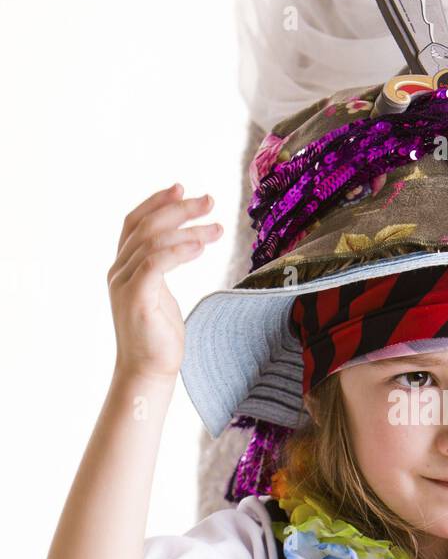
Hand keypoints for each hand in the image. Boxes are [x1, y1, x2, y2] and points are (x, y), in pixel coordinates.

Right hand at [107, 183, 223, 380]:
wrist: (148, 370)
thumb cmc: (159, 336)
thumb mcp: (162, 293)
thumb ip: (163, 267)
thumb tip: (185, 245)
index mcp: (124, 267)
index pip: (135, 223)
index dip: (157, 202)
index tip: (181, 188)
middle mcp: (119, 271)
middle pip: (146, 226)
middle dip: (179, 209)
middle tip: (209, 200)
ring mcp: (125, 284)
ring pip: (154, 242)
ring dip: (189, 229)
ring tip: (217, 227)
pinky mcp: (137, 298)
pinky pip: (156, 263)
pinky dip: (179, 250)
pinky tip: (201, 246)